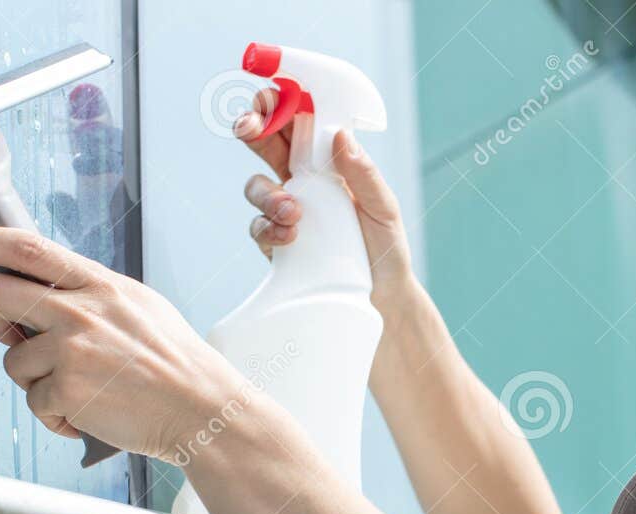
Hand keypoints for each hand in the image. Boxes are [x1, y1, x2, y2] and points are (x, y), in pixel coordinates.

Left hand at [0, 228, 245, 461]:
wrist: (201, 409)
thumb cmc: (176, 365)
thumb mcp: (140, 307)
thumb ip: (93, 295)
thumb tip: (49, 293)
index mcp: (99, 284)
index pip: (27, 247)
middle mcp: (80, 310)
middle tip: (12, 339)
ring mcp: (72, 348)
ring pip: (13, 361)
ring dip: (37, 383)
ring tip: (79, 391)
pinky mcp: (68, 389)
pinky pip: (35, 403)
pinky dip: (56, 418)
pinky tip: (87, 416)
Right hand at [236, 88, 415, 309]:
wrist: (382, 296)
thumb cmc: (385, 245)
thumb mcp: (384, 205)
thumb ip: (363, 172)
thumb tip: (340, 135)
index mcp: (326, 161)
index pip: (298, 121)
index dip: (281, 103)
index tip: (272, 95)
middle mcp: (302, 181)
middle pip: (265, 143)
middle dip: (252, 128)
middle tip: (249, 127)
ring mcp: (286, 211)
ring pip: (255, 186)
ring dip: (266, 192)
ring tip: (292, 210)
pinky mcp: (277, 243)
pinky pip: (258, 227)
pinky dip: (269, 228)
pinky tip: (291, 236)